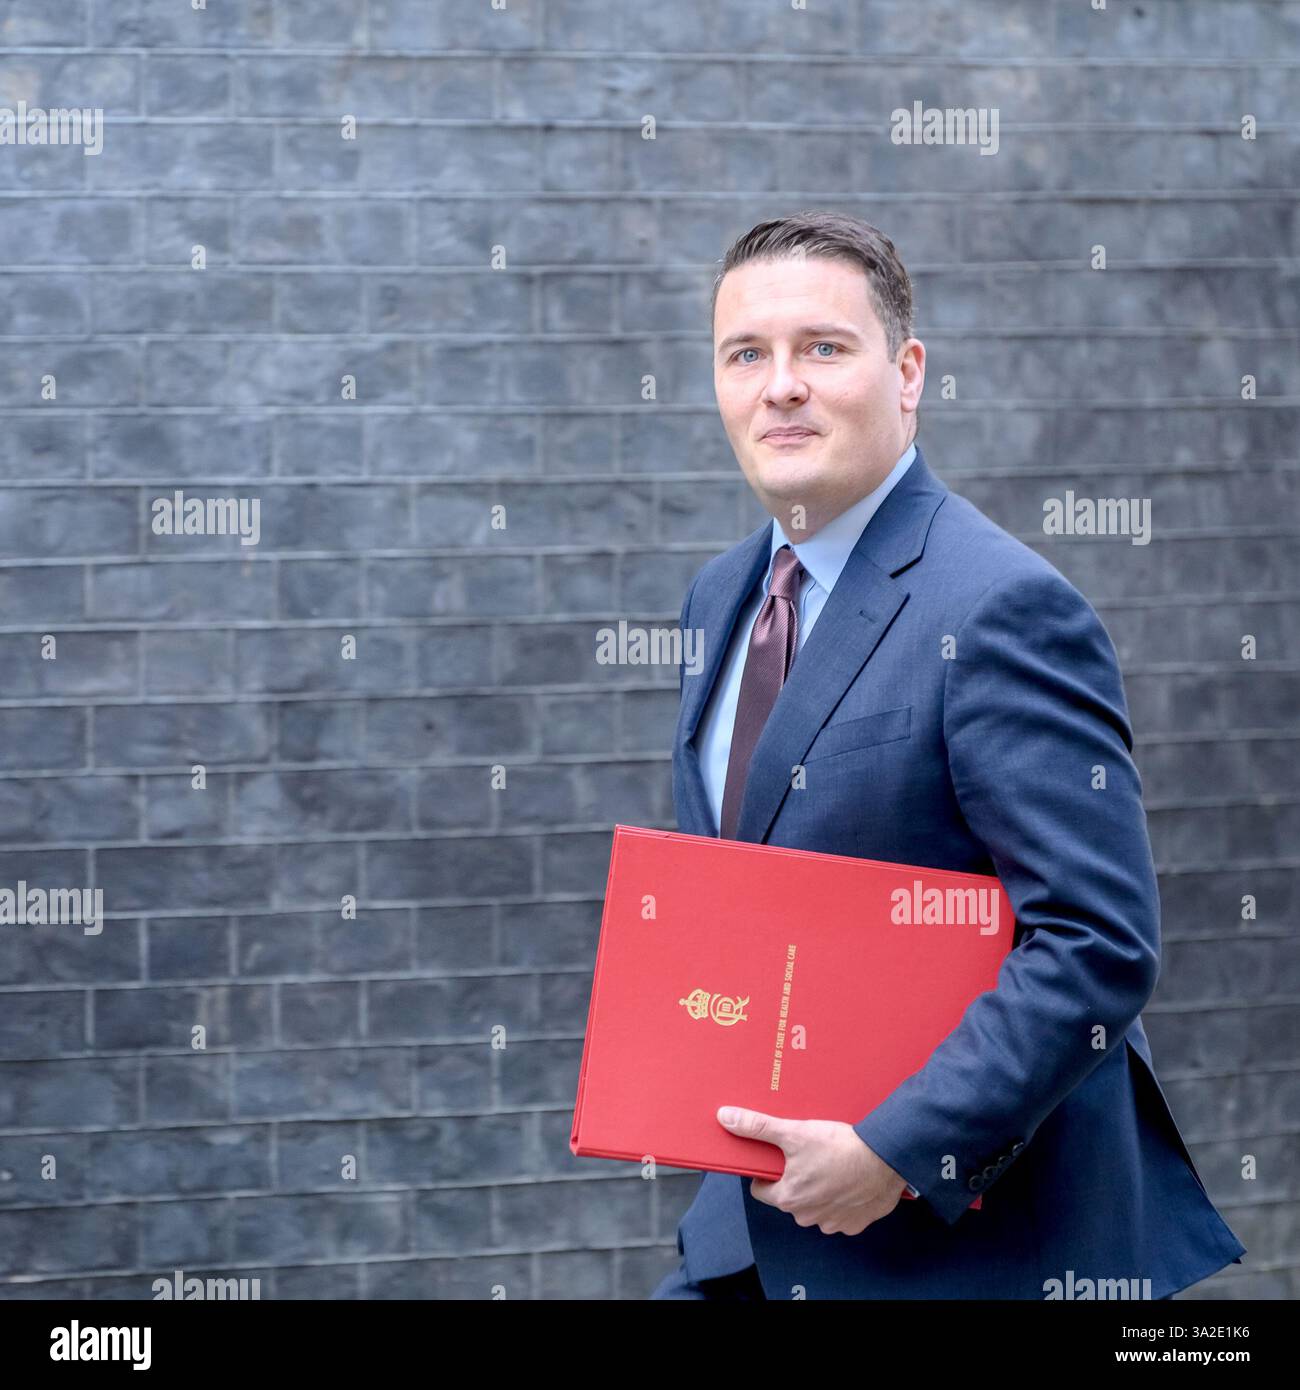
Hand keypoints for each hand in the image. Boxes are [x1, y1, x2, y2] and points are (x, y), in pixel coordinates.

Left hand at [718, 1105, 907, 1236]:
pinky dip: (842, 1198)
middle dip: (795, 1178)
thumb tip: (725, 1118)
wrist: (886, 1158)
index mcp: (788, 1198)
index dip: (766, 1171)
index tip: (779, 1157)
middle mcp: (807, 1217)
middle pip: (790, 1197)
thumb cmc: (840, 1147)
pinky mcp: (856, 1224)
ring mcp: (833, 1223)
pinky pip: (841, 1212)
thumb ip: (757, 1127)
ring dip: (819, 1189)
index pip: (761, 1189)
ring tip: (830, 1164)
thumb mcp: (794, 1132)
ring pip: (815, 1206)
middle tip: (808, 1155)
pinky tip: (848, 1178)